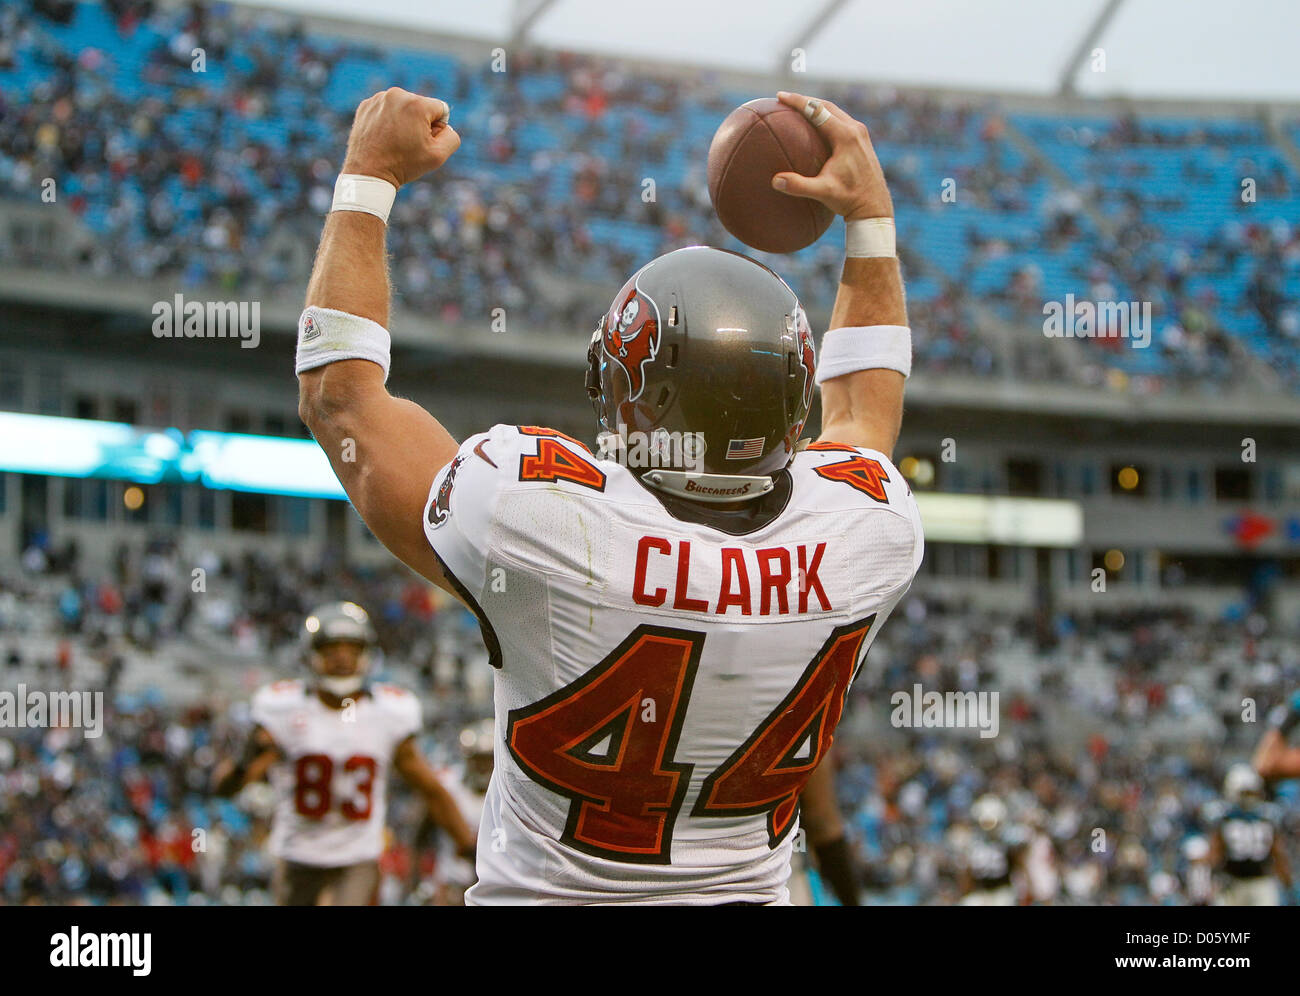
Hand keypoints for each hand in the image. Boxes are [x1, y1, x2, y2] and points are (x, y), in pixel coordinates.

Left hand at [342, 87, 460, 187]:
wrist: (368, 173)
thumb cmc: (404, 165)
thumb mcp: (438, 156)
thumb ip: (452, 136)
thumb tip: (445, 126)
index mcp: (416, 103)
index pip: (440, 109)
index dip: (436, 129)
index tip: (422, 142)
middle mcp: (397, 94)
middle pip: (421, 106)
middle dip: (419, 123)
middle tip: (407, 143)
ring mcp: (378, 98)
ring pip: (403, 107)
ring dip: (403, 121)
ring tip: (394, 141)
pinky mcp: (366, 105)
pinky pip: (386, 109)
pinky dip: (387, 121)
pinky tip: (383, 137)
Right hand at [770, 91, 891, 220]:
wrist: (874, 207)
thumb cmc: (848, 199)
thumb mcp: (823, 192)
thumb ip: (799, 186)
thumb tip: (775, 180)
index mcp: (846, 136)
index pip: (818, 110)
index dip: (798, 102)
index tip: (780, 96)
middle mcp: (855, 129)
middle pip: (826, 106)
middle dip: (805, 100)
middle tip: (785, 99)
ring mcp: (861, 133)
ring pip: (835, 111)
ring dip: (816, 107)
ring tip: (798, 108)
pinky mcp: (863, 140)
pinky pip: (841, 121)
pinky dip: (826, 117)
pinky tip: (815, 126)